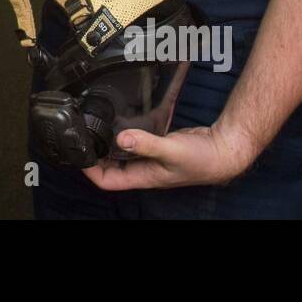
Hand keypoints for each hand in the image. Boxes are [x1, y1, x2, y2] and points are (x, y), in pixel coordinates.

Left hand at [80, 123, 258, 191]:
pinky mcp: (157, 146)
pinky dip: (125, 134)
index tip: (77, 153)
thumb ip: (146, 144)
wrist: (224, 150)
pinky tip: (120, 120)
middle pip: (110, 167)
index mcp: (143, 177)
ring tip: (93, 126)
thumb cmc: (202, 158)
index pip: (107, 181)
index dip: (89, 170)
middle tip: (80, 135)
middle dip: (94, 155)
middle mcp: (143, 170)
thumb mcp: (171, 150)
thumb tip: (121, 138)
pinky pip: (135, 142)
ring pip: (121, 154)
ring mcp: (150, 159)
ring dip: (107, 143)